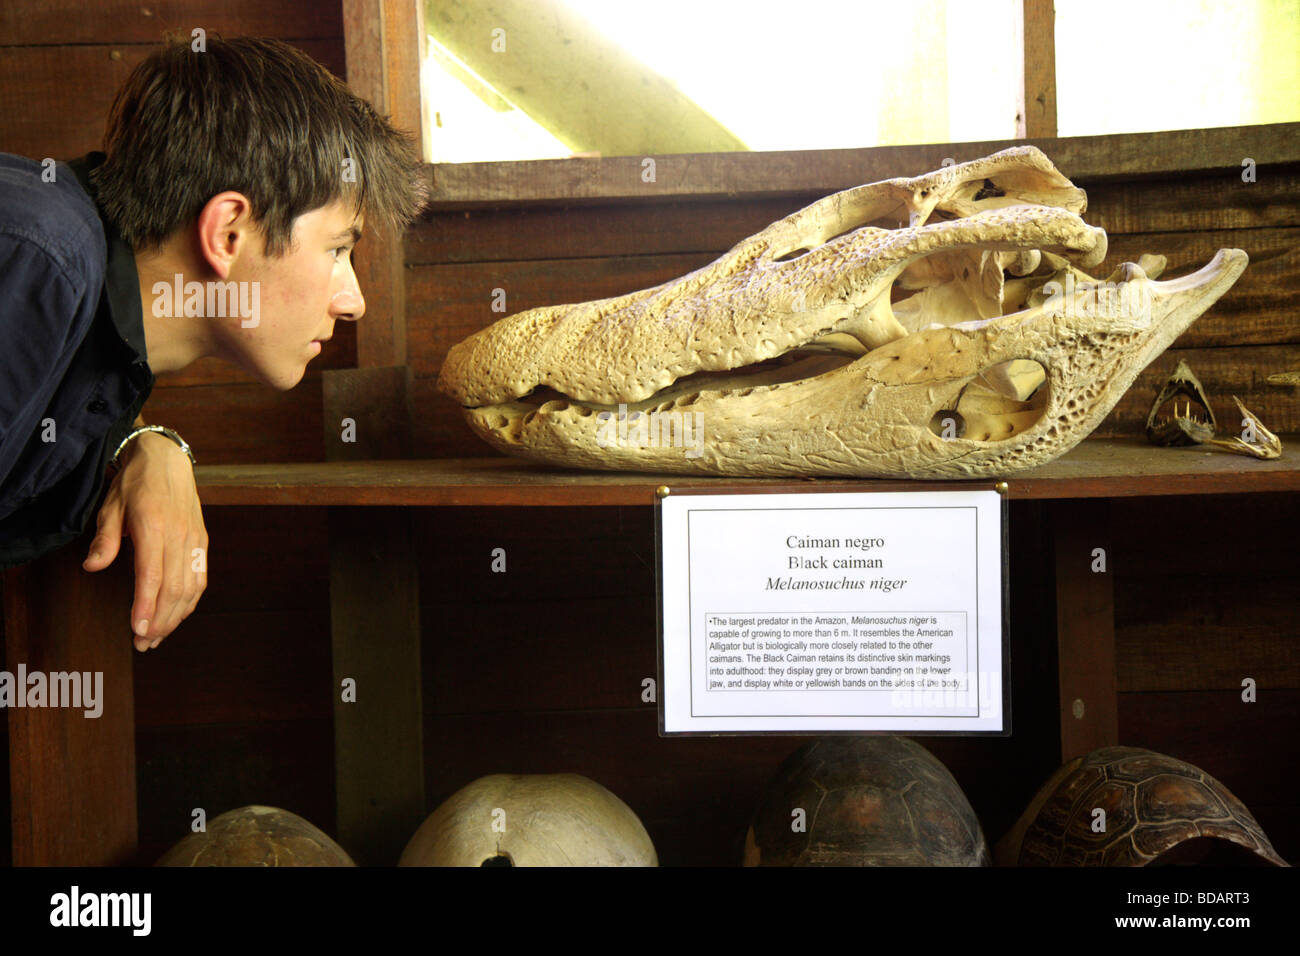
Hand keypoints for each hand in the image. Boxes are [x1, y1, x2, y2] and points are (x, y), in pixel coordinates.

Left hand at [82, 432, 207, 650]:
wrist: (167, 460)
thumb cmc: (135, 484)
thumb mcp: (110, 506)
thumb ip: (104, 539)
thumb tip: (92, 567)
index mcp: (154, 526)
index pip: (152, 575)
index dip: (145, 606)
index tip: (137, 630)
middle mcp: (180, 535)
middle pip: (174, 588)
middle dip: (159, 620)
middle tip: (142, 643)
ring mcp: (195, 540)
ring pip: (191, 588)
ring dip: (175, 617)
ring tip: (156, 637)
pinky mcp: (202, 543)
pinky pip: (200, 579)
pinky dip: (189, 602)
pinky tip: (176, 616)